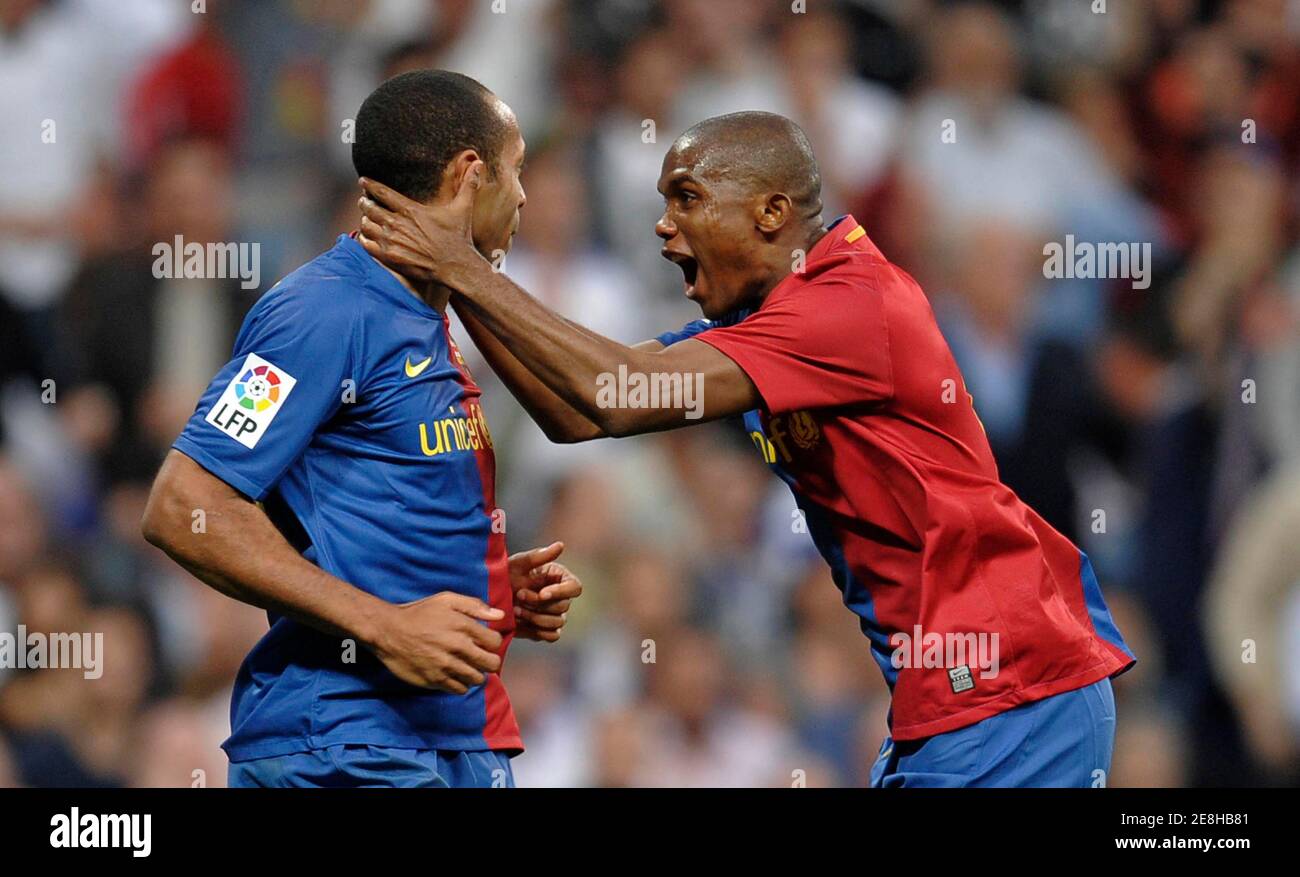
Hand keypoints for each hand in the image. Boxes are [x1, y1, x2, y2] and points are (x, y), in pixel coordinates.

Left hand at [357, 165, 481, 282]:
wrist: (456, 267)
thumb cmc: (458, 238)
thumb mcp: (463, 208)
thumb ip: (468, 185)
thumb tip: (480, 163)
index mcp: (411, 210)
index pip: (382, 192)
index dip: (369, 185)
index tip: (363, 181)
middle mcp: (397, 224)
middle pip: (369, 208)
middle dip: (364, 203)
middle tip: (364, 201)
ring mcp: (392, 241)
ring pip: (366, 225)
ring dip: (364, 220)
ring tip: (366, 218)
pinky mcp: (389, 257)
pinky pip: (366, 244)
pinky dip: (364, 239)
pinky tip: (367, 237)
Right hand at [370, 591, 503, 693]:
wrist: (388, 631)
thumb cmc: (418, 613)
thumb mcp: (446, 600)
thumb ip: (474, 606)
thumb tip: (499, 615)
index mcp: (463, 626)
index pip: (495, 642)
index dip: (493, 643)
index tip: (484, 643)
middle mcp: (458, 647)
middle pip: (491, 664)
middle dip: (489, 661)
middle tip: (480, 658)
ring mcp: (446, 666)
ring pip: (477, 679)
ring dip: (476, 674)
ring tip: (467, 667)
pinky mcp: (434, 680)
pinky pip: (459, 689)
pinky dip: (461, 684)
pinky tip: (455, 675)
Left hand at [508, 541, 583, 642]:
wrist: (489, 597)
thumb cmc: (505, 575)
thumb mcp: (519, 564)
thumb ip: (540, 556)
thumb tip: (560, 545)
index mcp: (560, 578)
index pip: (575, 588)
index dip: (561, 592)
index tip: (542, 593)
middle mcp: (561, 597)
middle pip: (563, 606)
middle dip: (539, 604)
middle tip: (519, 596)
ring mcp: (554, 615)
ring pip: (557, 622)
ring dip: (535, 617)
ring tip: (515, 610)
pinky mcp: (545, 630)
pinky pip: (552, 635)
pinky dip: (537, 630)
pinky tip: (520, 622)